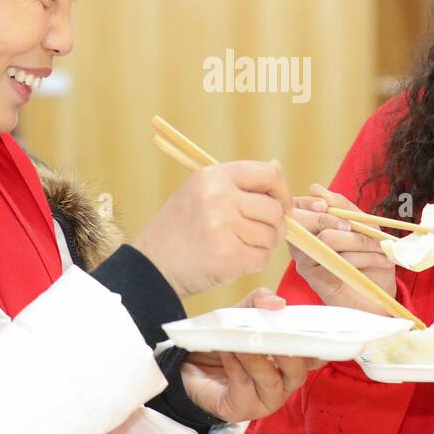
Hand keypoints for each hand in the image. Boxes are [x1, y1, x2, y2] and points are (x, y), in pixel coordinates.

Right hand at [134, 160, 290, 297]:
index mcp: (212, 176)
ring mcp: (223, 226)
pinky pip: (262, 258)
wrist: (152, 266)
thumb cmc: (179, 229)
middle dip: (274, 226)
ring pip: (271, 236)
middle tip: (259, 235)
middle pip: (274, 210)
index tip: (281, 206)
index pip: (268, 174)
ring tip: (240, 246)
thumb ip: (238, 181)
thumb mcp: (200, 191)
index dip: (281, 192)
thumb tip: (276, 166)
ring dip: (263, 245)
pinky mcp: (228, 255)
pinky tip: (235, 261)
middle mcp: (218, 197)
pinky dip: (254, 262)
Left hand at [180, 288, 324, 422]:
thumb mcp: (241, 314)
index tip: (315, 331)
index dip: (319, 346)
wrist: (190, 364)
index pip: (314, 357)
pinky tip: (227, 351)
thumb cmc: (225, 341)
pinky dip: (236, 367)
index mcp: (290, 362)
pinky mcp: (241, 410)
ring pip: (270, 381)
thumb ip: (258, 302)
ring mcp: (264, 400)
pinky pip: (243, 389)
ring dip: (256, 357)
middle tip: (273, 333)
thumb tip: (278, 303)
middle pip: (298, 373)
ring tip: (241, 339)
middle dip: (287, 353)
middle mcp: (283, 383)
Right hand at [289, 183, 397, 313]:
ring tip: (382, 248)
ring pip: (327, 238)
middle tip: (353, 226)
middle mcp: (302, 244)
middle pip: (302, 221)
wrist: (380, 297)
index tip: (324, 205)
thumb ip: (342, 206)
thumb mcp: (362, 226)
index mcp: (310, 227)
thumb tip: (316, 189)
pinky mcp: (317, 279)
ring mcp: (306, 262)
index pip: (297, 206)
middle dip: (329, 218)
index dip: (309, 203)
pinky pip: (338, 259)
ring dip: (360, 240)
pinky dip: (365, 256)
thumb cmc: (369, 261)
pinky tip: (381, 260)